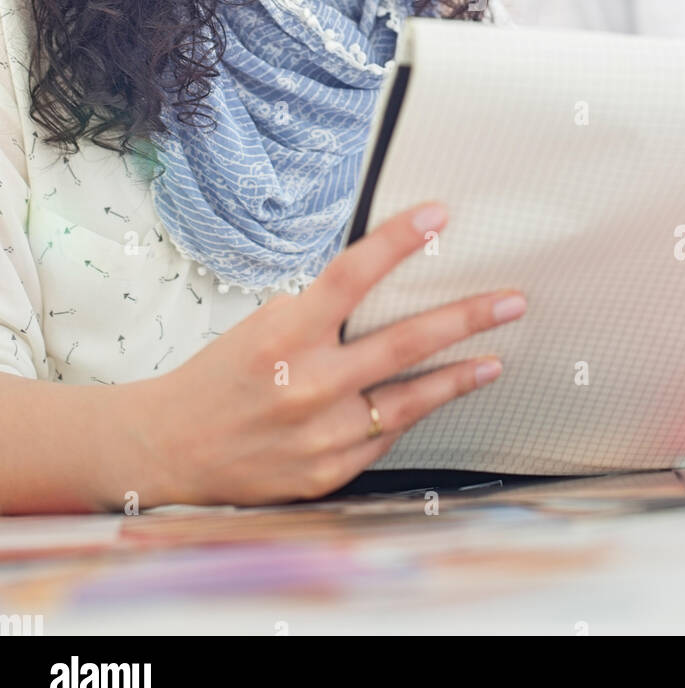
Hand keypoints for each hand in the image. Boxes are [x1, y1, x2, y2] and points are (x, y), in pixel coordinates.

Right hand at [135, 200, 526, 506]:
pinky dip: (411, 414)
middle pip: (403, 343)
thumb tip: (379, 284)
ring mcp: (321, 435)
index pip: (350, 276)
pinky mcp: (328, 472)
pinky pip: (384, 437)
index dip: (397, 242)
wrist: (170, 449)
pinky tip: (435, 397)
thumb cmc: (221, 376)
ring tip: (494, 359)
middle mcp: (307, 385)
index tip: (439, 215)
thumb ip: (318, 312)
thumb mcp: (260, 326)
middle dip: (466, 318)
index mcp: (284, 335)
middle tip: (511, 301)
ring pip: (409, 401)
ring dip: (459, 376)